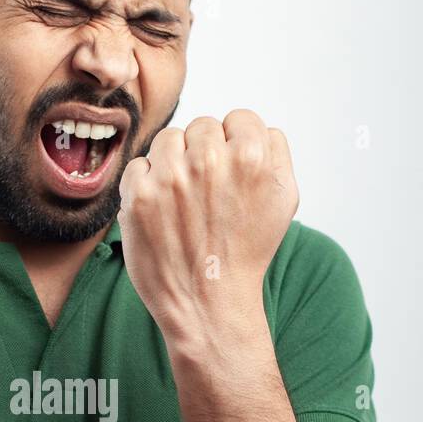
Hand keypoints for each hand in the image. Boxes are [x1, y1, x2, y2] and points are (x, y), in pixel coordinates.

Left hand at [117, 109, 298, 343]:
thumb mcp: (284, 201)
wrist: (208, 302)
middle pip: (203, 126)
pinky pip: (138, 165)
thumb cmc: (246, 253)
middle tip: (207, 191)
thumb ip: (275, 153)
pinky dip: (147, 184)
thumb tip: (253, 128)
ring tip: (183, 200)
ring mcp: (169, 177)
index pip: (240, 118)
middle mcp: (209, 161)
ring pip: (169, 139)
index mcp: (251, 157)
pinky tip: (162, 212)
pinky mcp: (138, 196)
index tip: (232, 173)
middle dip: (205, 152)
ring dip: (174, 162)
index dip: (237, 144)